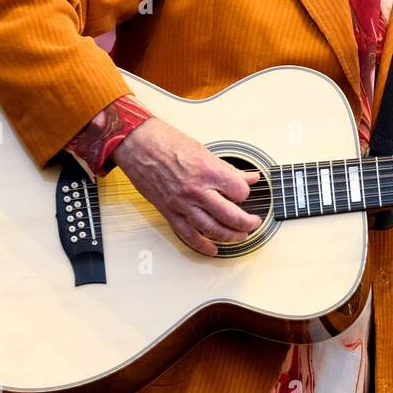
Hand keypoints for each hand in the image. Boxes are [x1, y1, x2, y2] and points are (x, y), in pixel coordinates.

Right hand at [111, 118, 260, 256]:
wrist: (138, 145)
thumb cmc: (167, 143)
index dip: (246, 193)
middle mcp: (197, 190)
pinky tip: (213, 249)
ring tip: (241, 236)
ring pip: (212, 229)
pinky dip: (203, 245)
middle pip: (231, 216)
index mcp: (208, 171)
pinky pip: (188, 235)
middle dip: (247, 223)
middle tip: (253, 223)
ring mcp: (182, 204)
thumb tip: (250, 177)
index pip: (240, 192)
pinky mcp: (169, 212)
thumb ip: (229, 169)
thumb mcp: (204, 151)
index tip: (244, 193)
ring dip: (230, 237)